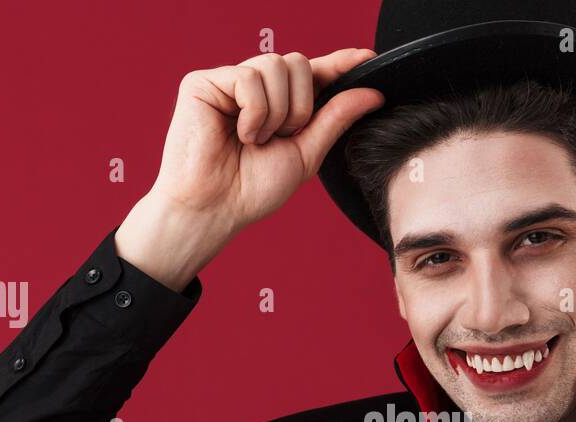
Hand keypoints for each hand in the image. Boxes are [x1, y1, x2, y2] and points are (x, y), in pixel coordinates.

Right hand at [149, 48, 383, 231]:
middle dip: (301, 106)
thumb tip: (372, 93)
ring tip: (255, 140)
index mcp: (279, 104)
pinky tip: (239, 134)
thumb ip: (336, 119)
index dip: (339, 64)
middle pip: (298, 62)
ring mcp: (228, 82)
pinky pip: (248, 77)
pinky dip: (253, 112)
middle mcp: (254, 88)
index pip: (313, 73)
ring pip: (275, 64)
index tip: (368, 59)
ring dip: (276, 112)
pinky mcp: (203, 82)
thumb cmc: (252, 189)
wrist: (215, 208)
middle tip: (280, 137)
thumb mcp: (306, 154)